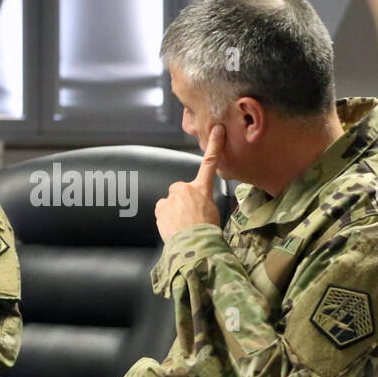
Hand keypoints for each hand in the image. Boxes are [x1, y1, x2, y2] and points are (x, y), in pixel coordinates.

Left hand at [155, 125, 223, 241]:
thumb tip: (197, 204)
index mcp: (202, 189)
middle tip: (189, 215)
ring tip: (182, 224)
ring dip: (173, 210)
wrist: (194, 246)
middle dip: (181, 199)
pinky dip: (165, 217)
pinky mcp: (160, 208)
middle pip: (180, 189)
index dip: (214, 145)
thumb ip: (203, 201)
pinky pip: (161, 210)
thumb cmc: (206, 232)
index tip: (217, 130)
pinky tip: (173, 227)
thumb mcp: (213, 212)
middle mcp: (186, 189)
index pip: (209, 163)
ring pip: (170, 201)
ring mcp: (171, 198)